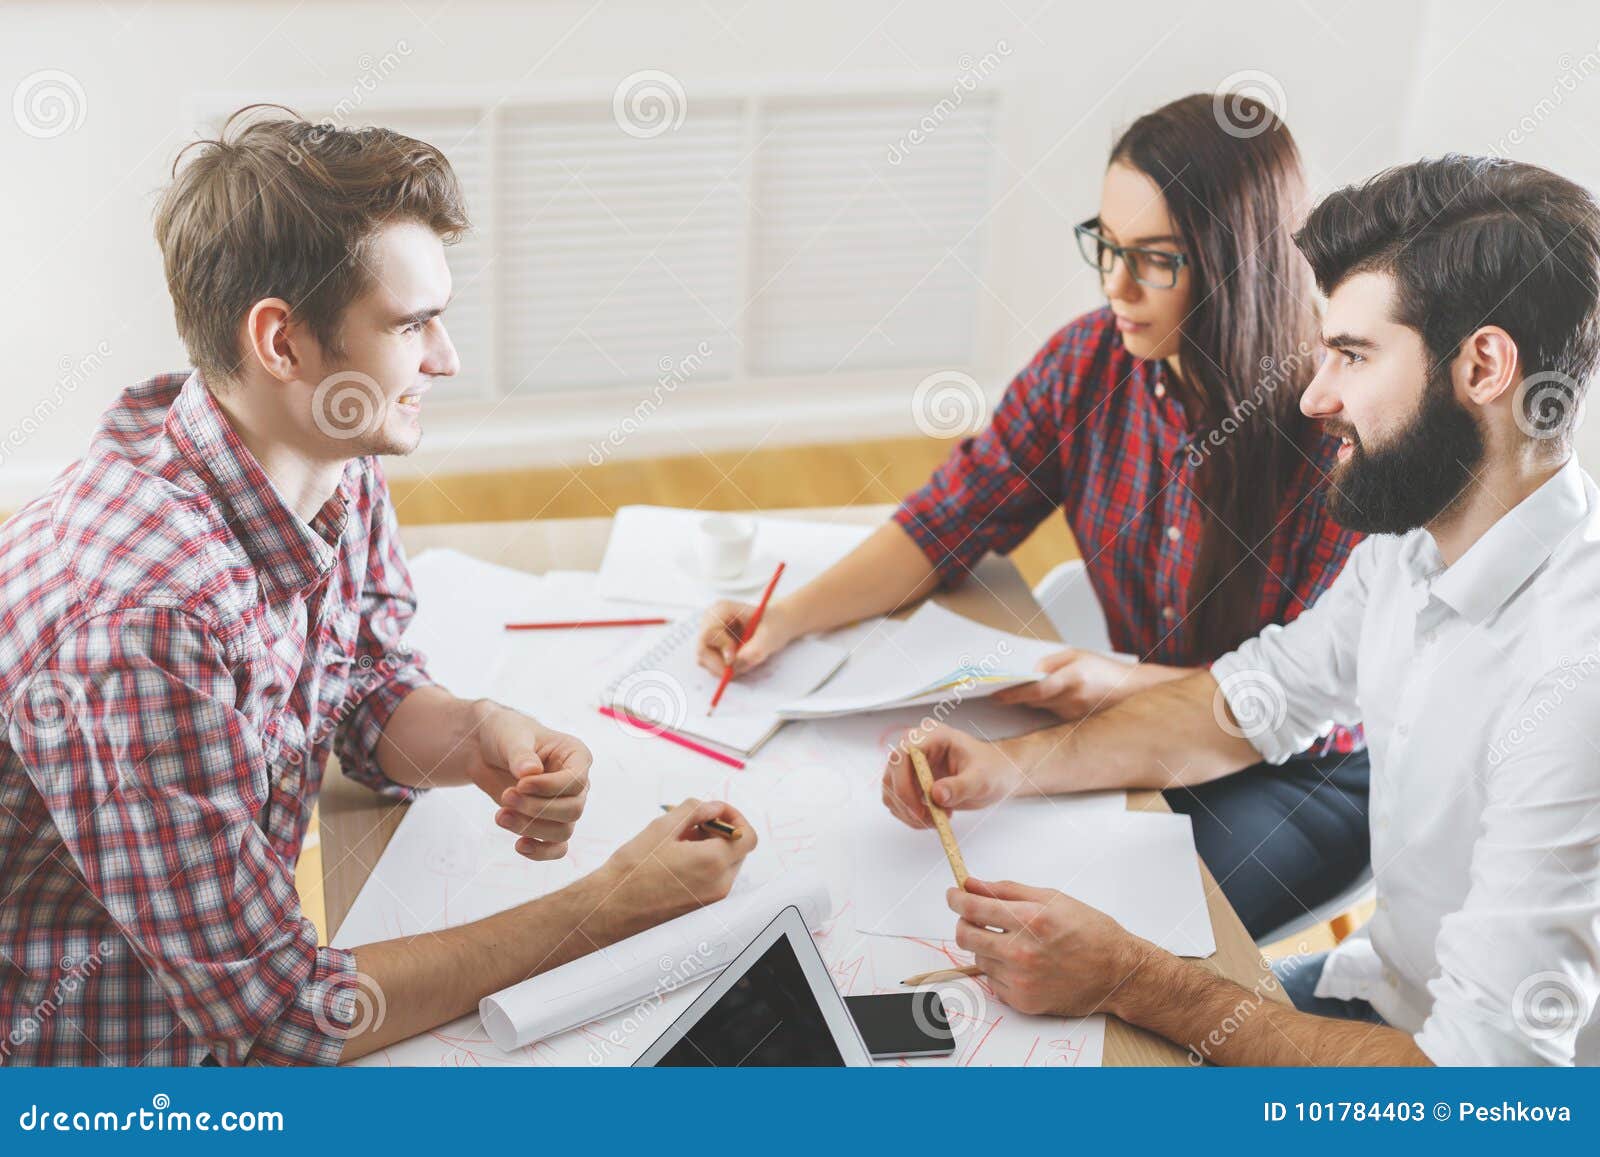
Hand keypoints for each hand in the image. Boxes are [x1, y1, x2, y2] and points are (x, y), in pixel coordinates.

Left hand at [465, 703, 591, 861]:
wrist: (483, 750)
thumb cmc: (504, 734)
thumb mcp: (511, 736)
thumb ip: (521, 754)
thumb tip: (531, 772)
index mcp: (576, 756)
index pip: (576, 781)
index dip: (549, 788)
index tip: (519, 784)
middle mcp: (576, 784)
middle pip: (573, 810)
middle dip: (537, 809)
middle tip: (506, 796)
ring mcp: (563, 805)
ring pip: (562, 831)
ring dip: (530, 827)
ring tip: (500, 815)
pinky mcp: (547, 823)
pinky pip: (556, 848)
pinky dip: (540, 852)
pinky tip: (519, 846)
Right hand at [596, 799, 756, 927]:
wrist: (611, 907)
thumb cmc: (632, 869)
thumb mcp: (662, 828)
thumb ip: (695, 811)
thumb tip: (715, 807)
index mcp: (713, 862)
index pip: (748, 836)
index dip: (735, 818)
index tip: (715, 812)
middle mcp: (718, 885)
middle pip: (738, 849)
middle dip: (720, 831)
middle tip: (691, 824)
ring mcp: (711, 900)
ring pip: (726, 864)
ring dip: (711, 847)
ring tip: (678, 841)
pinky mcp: (700, 908)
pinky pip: (714, 879)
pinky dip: (704, 864)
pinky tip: (676, 858)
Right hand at [695, 599, 799, 676]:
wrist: (778, 624)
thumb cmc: (775, 624)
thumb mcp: (770, 636)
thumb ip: (755, 650)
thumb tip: (735, 663)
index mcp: (722, 610)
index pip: (709, 634)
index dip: (720, 650)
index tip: (735, 658)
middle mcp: (711, 621)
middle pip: (703, 650)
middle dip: (721, 664)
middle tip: (739, 668)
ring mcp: (709, 635)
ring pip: (706, 661)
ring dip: (725, 668)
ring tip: (746, 660)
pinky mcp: (712, 647)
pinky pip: (712, 665)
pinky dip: (726, 669)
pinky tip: (741, 660)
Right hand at [881, 725, 1024, 828]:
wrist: (997, 774)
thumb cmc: (992, 769)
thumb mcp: (982, 779)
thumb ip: (960, 786)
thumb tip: (936, 794)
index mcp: (932, 736)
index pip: (902, 755)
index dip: (904, 784)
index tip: (920, 811)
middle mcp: (915, 746)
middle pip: (892, 776)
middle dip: (907, 804)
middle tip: (931, 822)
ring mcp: (909, 764)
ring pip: (891, 792)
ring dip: (909, 813)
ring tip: (938, 819)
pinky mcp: (908, 780)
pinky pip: (897, 801)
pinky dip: (910, 815)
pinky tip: (934, 816)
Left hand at [948, 877, 1150, 1017]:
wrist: (1117, 972)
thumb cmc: (1090, 931)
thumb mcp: (1052, 898)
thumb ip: (1008, 890)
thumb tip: (972, 884)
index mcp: (1030, 920)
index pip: (973, 908)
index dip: (956, 899)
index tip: (953, 895)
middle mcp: (1022, 952)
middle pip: (966, 936)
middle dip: (965, 923)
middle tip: (976, 919)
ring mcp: (1021, 980)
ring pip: (979, 959)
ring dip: (987, 948)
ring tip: (1014, 943)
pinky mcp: (1023, 1001)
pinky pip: (993, 982)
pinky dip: (1001, 971)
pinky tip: (1024, 964)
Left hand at [991, 649, 1141, 718]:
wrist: (1131, 690)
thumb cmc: (1103, 669)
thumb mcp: (1077, 654)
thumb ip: (1051, 662)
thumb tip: (1030, 672)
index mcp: (1073, 679)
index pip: (1037, 691)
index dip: (1014, 695)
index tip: (995, 695)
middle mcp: (1073, 700)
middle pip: (1034, 702)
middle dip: (1015, 697)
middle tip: (994, 690)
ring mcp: (1074, 714)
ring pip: (1041, 708)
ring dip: (1028, 701)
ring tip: (1009, 692)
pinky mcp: (1076, 722)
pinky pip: (1051, 713)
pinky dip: (1042, 706)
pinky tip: (1036, 699)